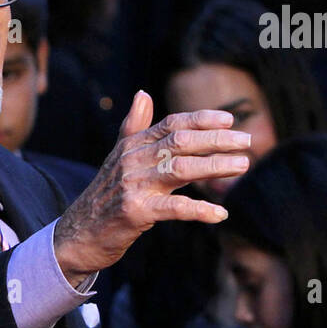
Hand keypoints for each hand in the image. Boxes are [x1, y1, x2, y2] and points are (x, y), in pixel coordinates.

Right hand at [53, 91, 250, 281]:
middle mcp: (132, 160)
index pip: (171, 124)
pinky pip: (174, 208)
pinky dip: (199, 210)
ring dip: (215, 166)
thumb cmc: (105, 196)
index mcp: (132, 145)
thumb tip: (143, 93)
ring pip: (181, 169)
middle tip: (247, 141)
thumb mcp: (117, 157)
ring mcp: (133, 185)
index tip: (230, 121)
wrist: (78, 234)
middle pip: (181, 142)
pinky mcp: (136, 211)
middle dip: (217, 140)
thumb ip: (133, 125)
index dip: (201, 119)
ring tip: (242, 165)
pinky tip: (221, 213)